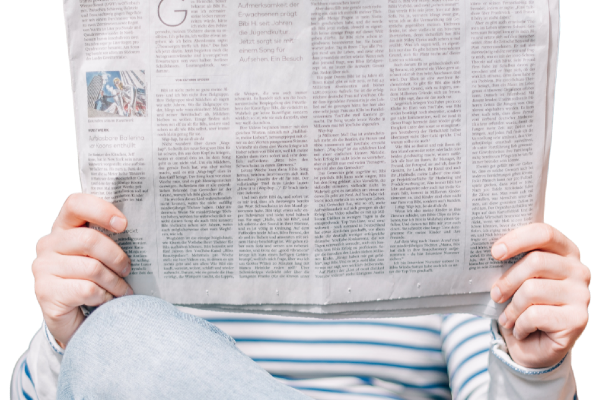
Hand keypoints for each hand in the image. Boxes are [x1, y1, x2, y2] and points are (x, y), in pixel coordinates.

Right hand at [32, 193, 133, 347]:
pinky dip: (104, 296)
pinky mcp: (46, 292)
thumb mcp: (102, 257)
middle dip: (117, 257)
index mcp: (64, 228)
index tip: (124, 225)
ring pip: (92, 268)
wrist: (77, 321)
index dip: (101, 210)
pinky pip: (87, 289)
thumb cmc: (95, 281)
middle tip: (128, 269)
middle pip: (89, 239)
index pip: (76, 204)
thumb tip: (142, 230)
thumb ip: (110, 240)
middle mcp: (48, 244)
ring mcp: (43, 268)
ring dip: (115, 282)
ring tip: (122, 290)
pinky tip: (107, 301)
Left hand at [490, 223, 590, 367]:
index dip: (518, 239)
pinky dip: (519, 324)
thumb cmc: (521, 305)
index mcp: (565, 252)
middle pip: (536, 261)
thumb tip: (493, 250)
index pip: (544, 233)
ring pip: (532, 289)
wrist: (532, 347)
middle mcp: (579, 270)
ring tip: (508, 318)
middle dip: (508, 280)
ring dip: (512, 308)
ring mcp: (582, 295)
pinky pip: (535, 314)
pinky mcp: (578, 319)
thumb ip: (512, 261)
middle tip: (495, 294)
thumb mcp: (515, 279)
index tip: (495, 252)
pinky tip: (520, 330)